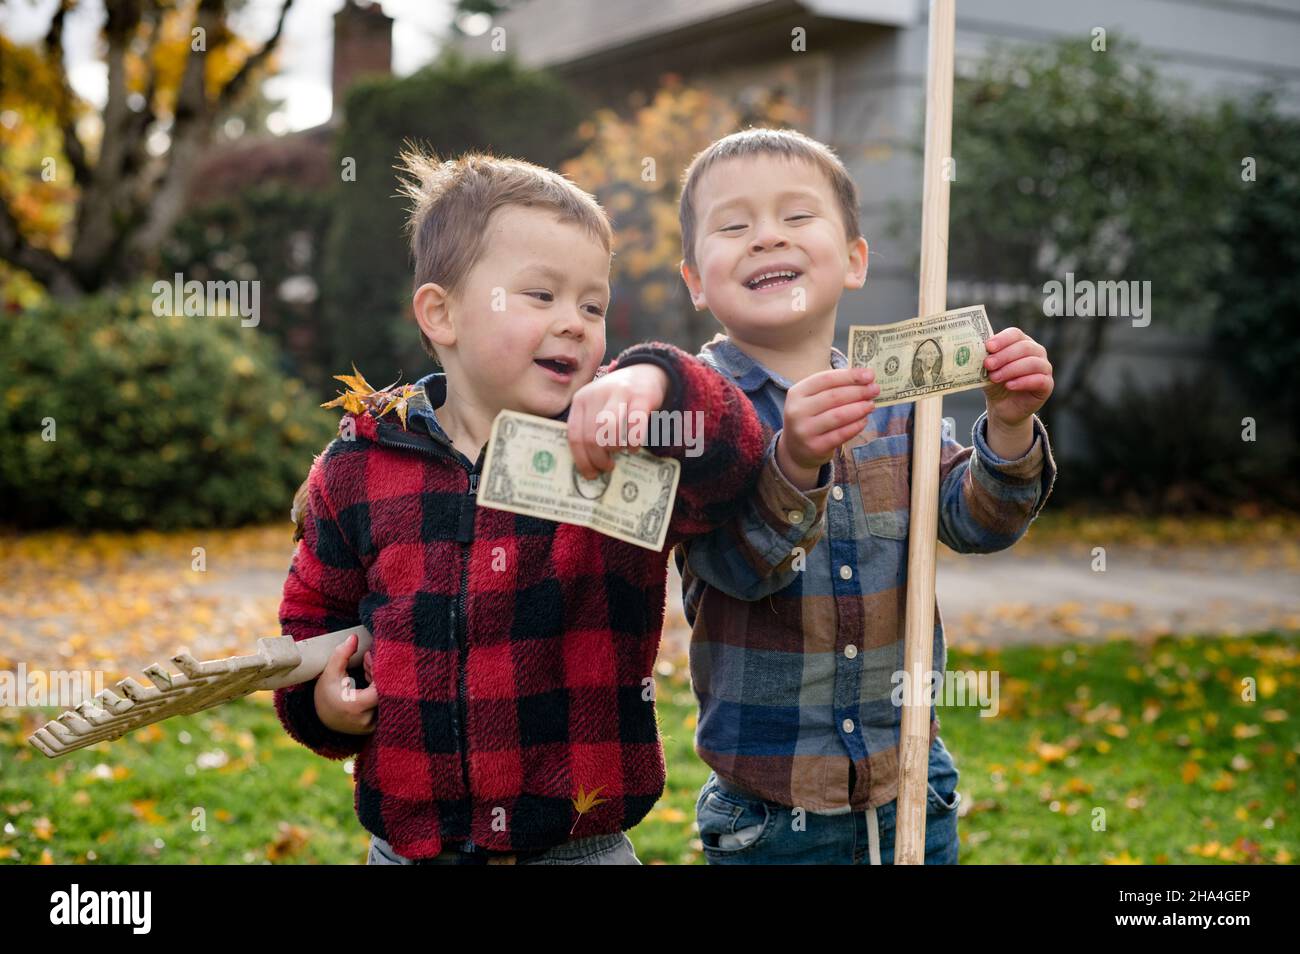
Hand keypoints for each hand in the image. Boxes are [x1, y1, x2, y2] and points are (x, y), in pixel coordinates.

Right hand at [314, 632, 377, 735]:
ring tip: (367, 669)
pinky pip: (383, 706)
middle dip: (379, 673)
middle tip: (369, 660)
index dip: (378, 671)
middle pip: (385, 692)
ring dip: (380, 682)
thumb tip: (354, 637)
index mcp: (355, 707)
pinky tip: (370, 680)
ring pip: (385, 699)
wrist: (320, 719)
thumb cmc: (325, 694)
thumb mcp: (330, 673)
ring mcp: (371, 725)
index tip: (370, 658)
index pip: (381, 688)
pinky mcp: (375, 726)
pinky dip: (379, 691)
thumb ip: (342, 654)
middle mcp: (366, 719)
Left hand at [567, 363, 670, 478]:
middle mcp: (597, 394)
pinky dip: (634, 442)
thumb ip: (588, 427)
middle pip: (591, 436)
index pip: (574, 435)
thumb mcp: (596, 405)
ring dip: (614, 449)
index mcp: (581, 399)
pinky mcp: (641, 397)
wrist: (645, 372)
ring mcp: (620, 394)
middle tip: (607, 467)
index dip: (581, 459)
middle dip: (599, 459)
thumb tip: (587, 464)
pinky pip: (635, 425)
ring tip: (619, 453)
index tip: (590, 474)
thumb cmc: (616, 398)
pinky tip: (633, 447)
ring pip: (610, 431)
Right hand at [777, 367, 878, 487]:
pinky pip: (841, 434)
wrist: (795, 448)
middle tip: (875, 389)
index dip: (850, 376)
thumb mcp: (813, 398)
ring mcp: (805, 430)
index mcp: (797, 393)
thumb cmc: (810, 416)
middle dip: (858, 391)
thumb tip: (864, 378)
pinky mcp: (815, 447)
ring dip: (859, 408)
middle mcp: (797, 411)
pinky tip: (864, 420)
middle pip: (834, 396)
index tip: (869, 374)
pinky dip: (856, 426)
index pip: (826, 379)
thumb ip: (833, 387)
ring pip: (839, 416)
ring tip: (871, 404)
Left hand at [982, 327, 1052, 429]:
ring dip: (1011, 369)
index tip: (988, 347)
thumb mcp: (987, 369)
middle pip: (1024, 347)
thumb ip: (985, 359)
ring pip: (1032, 363)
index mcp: (1021, 342)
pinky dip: (1023, 382)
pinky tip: (1009, 385)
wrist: (1002, 405)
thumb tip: (974, 351)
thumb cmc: (995, 382)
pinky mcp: (1047, 385)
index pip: (1015, 334)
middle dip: (1004, 356)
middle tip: (988, 364)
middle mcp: (1036, 351)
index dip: (1002, 339)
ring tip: (994, 377)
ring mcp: (1044, 367)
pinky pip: (1039, 380)